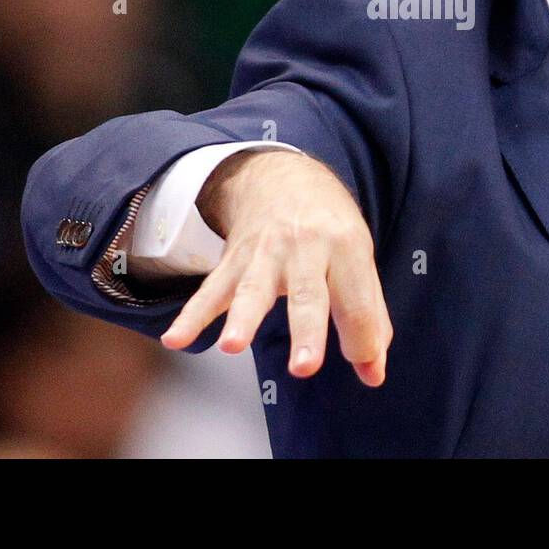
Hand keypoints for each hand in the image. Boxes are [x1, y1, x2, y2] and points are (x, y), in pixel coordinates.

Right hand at [159, 150, 392, 385]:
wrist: (281, 175)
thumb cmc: (328, 225)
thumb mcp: (359, 257)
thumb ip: (369, 315)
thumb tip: (373, 373)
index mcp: (345, 247)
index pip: (357, 302)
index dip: (362, 341)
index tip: (366, 371)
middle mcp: (305, 247)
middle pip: (307, 294)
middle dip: (306, 330)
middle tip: (304, 367)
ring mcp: (265, 252)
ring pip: (254, 289)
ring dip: (242, 318)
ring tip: (232, 345)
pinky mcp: (234, 259)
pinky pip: (212, 290)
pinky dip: (192, 315)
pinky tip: (176, 339)